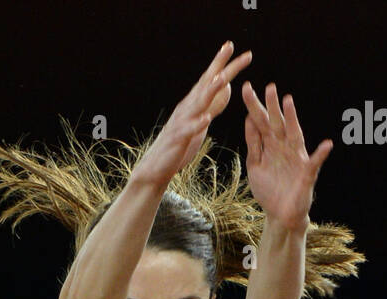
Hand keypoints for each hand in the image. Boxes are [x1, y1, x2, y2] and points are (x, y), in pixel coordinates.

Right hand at [133, 40, 251, 187]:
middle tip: (231, 47)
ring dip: (210, 90)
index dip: (219, 62)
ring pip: (198, 104)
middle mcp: (187, 108)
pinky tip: (206, 119)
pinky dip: (198, 124)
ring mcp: (182, 122)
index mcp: (193, 104)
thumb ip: (212, 105)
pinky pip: (189, 131)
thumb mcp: (199, 122)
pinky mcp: (178, 140)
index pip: (208, 79)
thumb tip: (225, 87)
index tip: (230, 44)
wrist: (156, 167)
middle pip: (206, 84)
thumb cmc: (179, 145)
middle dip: (219, 67)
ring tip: (223, 78)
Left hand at [242, 82, 332, 231]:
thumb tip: (249, 120)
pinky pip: (315, 163)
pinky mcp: (306, 175)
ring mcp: (296, 159)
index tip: (246, 88)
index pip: (261, 122)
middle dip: (272, 106)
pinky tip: (327, 145)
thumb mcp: (255, 166)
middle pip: (277, 123)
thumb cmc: (269, 190)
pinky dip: (321, 154)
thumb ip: (254, 145)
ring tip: (289, 101)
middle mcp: (284, 147)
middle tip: (269, 86)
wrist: (281, 215)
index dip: (254, 106)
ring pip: (294, 135)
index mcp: (270, 145)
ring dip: (292, 118)